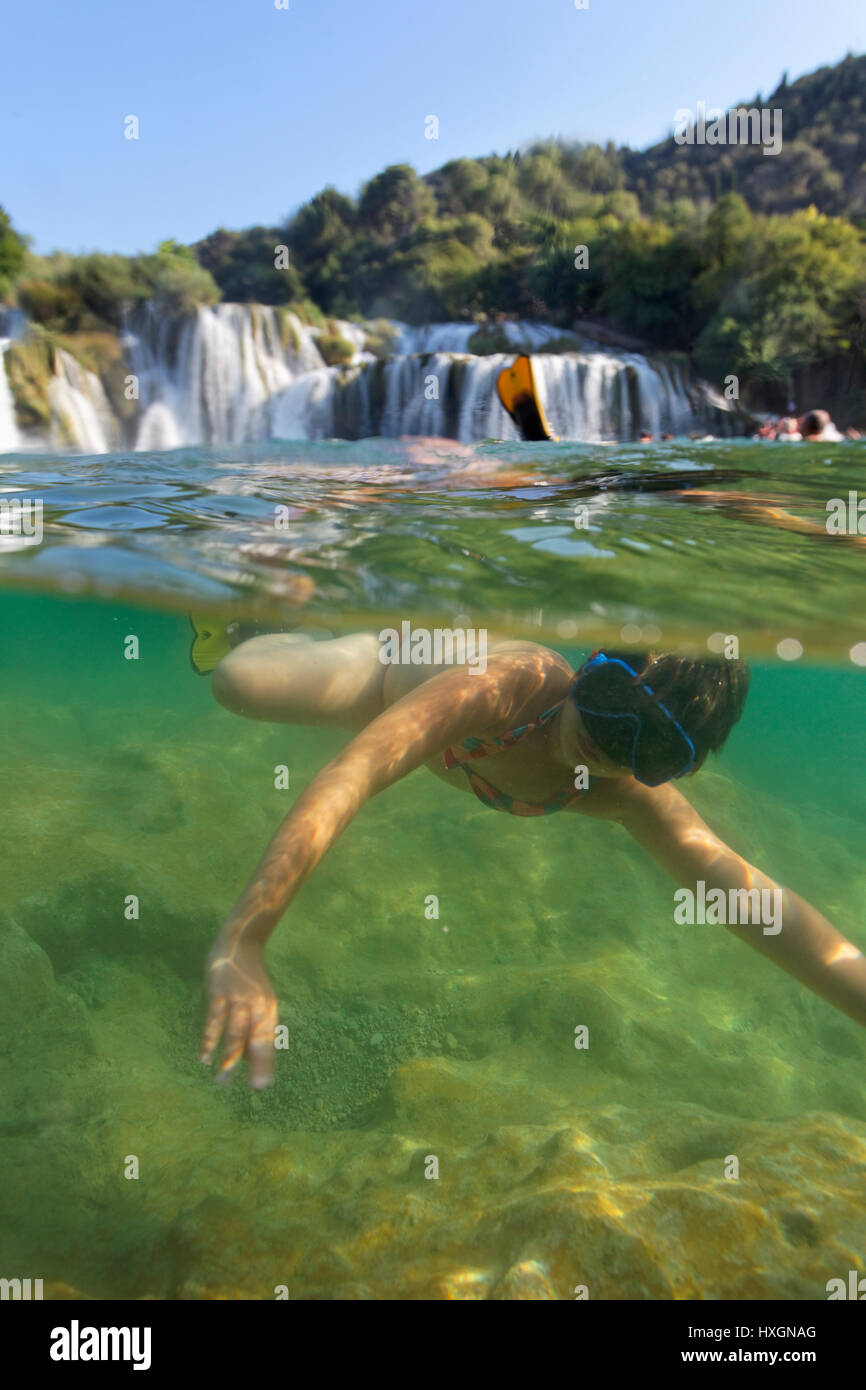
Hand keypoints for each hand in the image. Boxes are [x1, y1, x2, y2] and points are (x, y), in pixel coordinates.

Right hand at [200, 941, 278, 1088]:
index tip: (262, 1087)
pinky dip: (208, 1039)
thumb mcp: (258, 1001)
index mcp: (268, 1009)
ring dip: (228, 1058)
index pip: (268, 1040)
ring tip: (223, 1081)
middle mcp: (257, 1005)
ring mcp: (238, 999)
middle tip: (255, 1088)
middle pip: (256, 1039)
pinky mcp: (218, 993)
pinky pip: (213, 1020)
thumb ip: (253, 1029)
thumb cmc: (248, 979)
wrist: (240, 942)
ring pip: (234, 1033)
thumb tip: (245, 1061)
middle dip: (255, 1064)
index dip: (265, 1063)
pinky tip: (204, 1057)